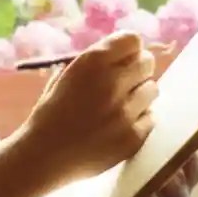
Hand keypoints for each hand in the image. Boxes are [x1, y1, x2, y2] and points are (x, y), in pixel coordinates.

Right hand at [14, 32, 157, 187]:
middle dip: (137, 70)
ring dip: (140, 95)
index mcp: (92, 62)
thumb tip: (122, 56)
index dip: (129, 49)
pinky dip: (139, 120)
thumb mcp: (66, 77)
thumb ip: (94, 63)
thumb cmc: (50, 114)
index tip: (124, 59)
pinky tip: (120, 126)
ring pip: (153, 89)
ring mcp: (125, 111)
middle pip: (147, 62)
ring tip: (122, 106)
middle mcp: (112, 82)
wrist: (43, 156)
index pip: (132, 40)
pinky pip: (151, 117)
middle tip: (126, 83)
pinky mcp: (134, 136)